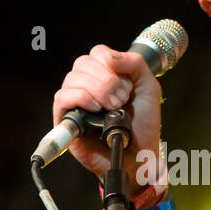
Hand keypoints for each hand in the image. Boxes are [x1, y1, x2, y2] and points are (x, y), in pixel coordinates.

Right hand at [52, 45, 162, 187]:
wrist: (140, 156)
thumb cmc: (143, 125)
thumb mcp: (149, 87)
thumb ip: (135, 63)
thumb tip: (108, 57)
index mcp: (105, 76)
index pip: (97, 53)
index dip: (111, 63)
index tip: (127, 86)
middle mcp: (87, 86)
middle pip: (83, 63)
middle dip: (106, 79)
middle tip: (121, 100)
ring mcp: (76, 103)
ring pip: (72, 78)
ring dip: (96, 89)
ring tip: (112, 107)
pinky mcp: (66, 120)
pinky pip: (62, 98)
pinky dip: (80, 98)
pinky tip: (96, 109)